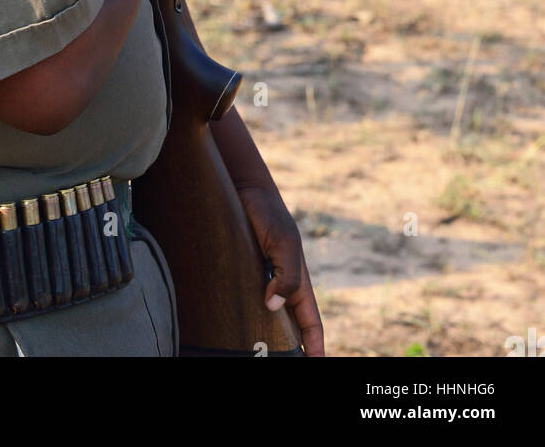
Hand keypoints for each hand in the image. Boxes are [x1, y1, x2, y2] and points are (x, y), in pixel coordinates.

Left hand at [235, 182, 324, 356]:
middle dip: (291, 348)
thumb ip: (286, 274)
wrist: (242, 188)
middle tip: (279, 360)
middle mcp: (279, 284)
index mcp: (297, 281)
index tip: (318, 364)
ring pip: (266, 317)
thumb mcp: (283, 242)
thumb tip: (273, 307)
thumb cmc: (268, 213)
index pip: (311, 323)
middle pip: (289, 326)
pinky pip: (244, 303)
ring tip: (258, 354)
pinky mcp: (240, 274)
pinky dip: (243, 318)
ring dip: (264, 335)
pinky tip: (232, 330)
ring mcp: (260, 281)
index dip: (316, 346)